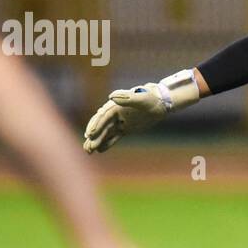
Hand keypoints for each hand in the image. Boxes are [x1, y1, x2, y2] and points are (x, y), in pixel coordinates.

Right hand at [83, 70, 199, 153]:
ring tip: (89, 151)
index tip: (90, 134)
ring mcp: (119, 122)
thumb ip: (127, 98)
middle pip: (101, 126)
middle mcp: (115, 114)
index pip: (103, 116)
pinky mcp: (125, 128)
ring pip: (105, 133)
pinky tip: (99, 150)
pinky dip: (107, 143)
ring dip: (97, 141)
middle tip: (87, 147)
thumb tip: (111, 97)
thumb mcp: (141, 99)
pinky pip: (114, 137)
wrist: (160, 103)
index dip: (96, 125)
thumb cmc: (151, 99)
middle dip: (93, 136)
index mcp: (116, 105)